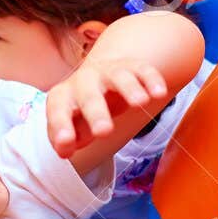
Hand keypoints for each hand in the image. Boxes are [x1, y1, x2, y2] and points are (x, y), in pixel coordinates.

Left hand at [45, 57, 166, 158]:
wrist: (98, 78)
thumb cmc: (81, 110)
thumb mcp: (70, 126)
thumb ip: (64, 140)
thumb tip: (64, 150)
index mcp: (63, 96)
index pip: (58, 109)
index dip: (60, 126)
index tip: (66, 142)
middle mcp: (84, 80)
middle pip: (89, 95)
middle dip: (96, 113)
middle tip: (104, 131)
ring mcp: (108, 72)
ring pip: (118, 77)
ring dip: (129, 88)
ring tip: (139, 102)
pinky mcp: (131, 67)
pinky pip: (143, 70)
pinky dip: (152, 80)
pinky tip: (159, 93)